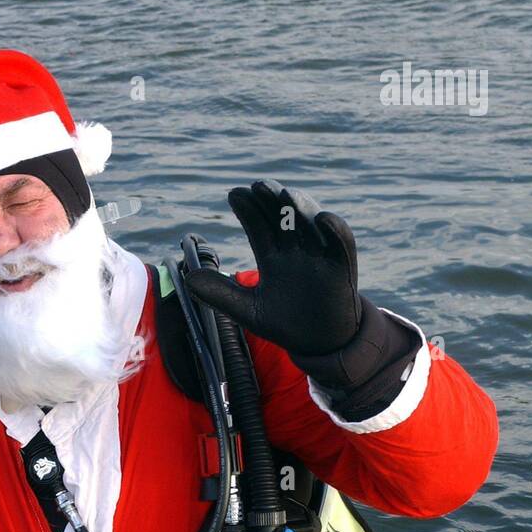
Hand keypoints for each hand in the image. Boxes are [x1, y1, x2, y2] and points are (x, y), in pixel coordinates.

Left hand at [184, 180, 361, 360]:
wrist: (318, 344)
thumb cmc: (284, 322)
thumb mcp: (248, 310)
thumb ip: (221, 294)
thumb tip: (189, 279)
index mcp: (273, 255)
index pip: (259, 225)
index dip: (248, 210)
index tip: (234, 194)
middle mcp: (295, 249)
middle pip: (282, 217)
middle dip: (270, 201)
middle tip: (257, 187)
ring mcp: (319, 254)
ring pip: (309, 223)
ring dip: (299, 207)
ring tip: (285, 194)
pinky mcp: (342, 266)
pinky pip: (341, 242)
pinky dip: (334, 229)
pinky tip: (322, 218)